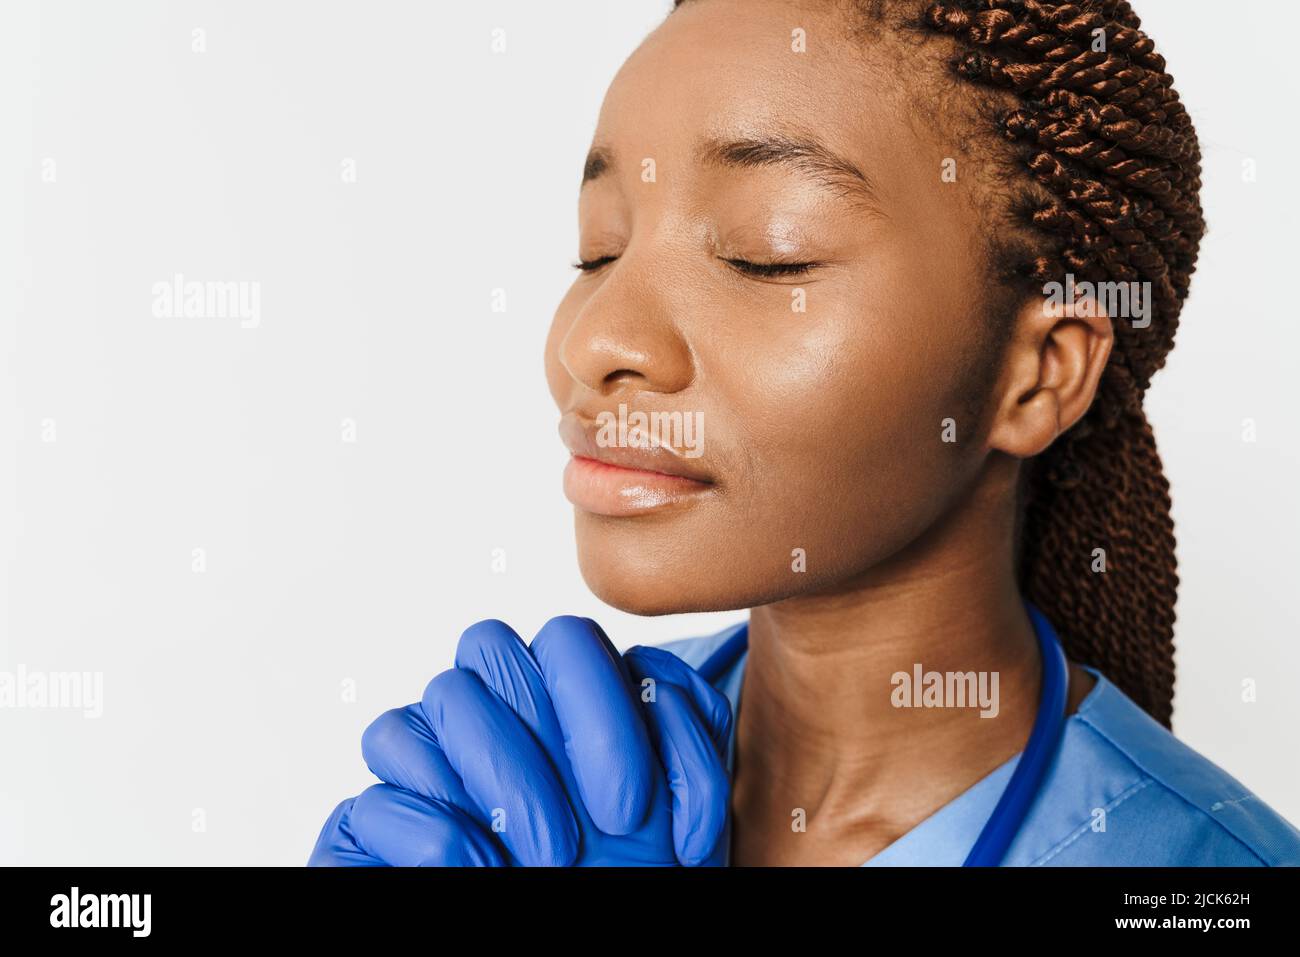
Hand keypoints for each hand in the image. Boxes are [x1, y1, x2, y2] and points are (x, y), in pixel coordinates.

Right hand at [308, 616, 732, 865]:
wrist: (574, 948)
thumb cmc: (622, 880)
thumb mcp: (680, 816)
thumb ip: (684, 736)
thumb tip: (663, 692)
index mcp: (554, 695)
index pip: (566, 638)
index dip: (601, 706)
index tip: (631, 806)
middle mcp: (483, 711)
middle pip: (488, 643)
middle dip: (546, 735)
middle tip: (590, 833)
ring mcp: (421, 760)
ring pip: (439, 697)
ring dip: (503, 777)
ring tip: (548, 861)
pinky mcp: (365, 826)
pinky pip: (375, 796)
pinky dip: (439, 834)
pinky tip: (485, 870)